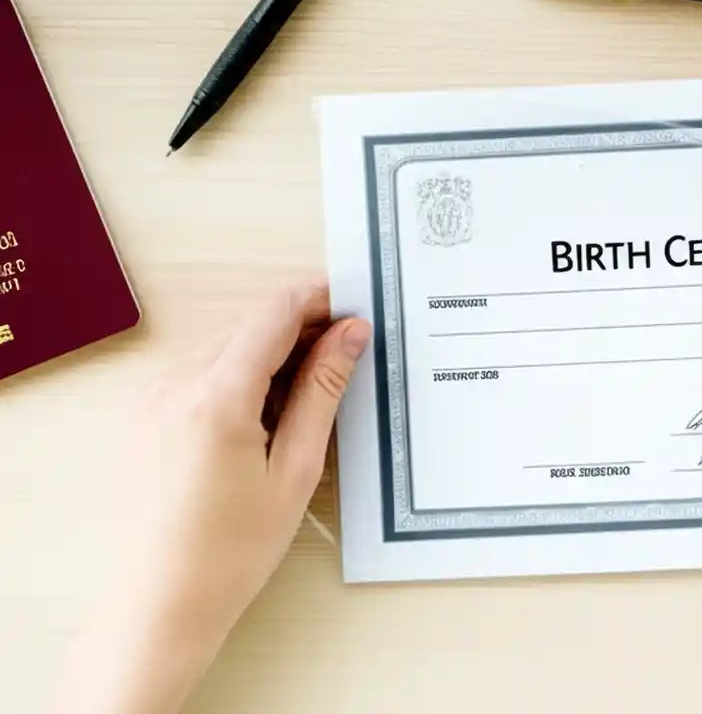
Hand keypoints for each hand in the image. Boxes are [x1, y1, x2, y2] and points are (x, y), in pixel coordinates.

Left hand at [58, 281, 370, 713]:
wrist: (161, 601)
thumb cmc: (232, 549)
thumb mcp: (295, 469)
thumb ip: (323, 391)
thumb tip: (351, 334)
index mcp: (218, 395)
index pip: (275, 313)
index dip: (320, 297)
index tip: (356, 302)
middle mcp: (177, 384)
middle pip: (251, 325)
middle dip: (303, 327)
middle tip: (350, 351)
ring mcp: (155, 398)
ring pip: (228, 347)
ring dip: (273, 353)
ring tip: (314, 392)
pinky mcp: (147, 415)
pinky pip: (203, 373)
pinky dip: (242, 377)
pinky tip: (269, 414)